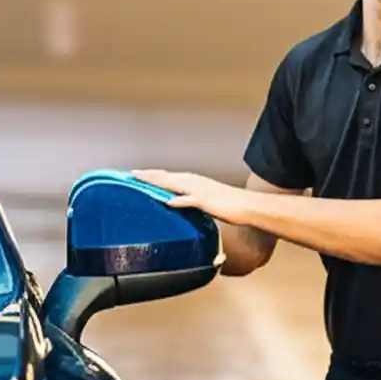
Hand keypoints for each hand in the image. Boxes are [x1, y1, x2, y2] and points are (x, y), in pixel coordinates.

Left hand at [131, 169, 248, 223]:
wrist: (248, 206)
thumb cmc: (229, 204)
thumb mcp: (204, 199)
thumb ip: (189, 198)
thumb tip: (174, 201)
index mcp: (193, 182)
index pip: (168, 176)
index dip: (152, 175)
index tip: (137, 174)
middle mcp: (194, 182)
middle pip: (167, 176)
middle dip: (149, 175)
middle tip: (132, 174)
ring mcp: (200, 191)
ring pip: (175, 183)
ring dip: (159, 181)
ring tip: (143, 180)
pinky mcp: (208, 201)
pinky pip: (192, 200)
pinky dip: (181, 200)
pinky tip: (170, 201)